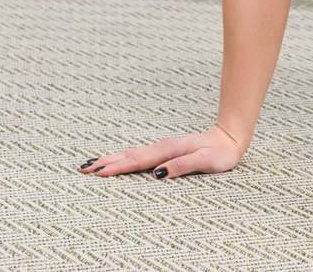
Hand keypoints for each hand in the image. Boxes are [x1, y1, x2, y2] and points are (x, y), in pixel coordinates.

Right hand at [78, 123, 244, 179]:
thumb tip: (158, 174)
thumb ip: (182, 166)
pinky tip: (117, 160)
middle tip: (83, 169)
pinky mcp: (165, 150)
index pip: (138, 161)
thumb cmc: (220, 153)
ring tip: (91, 164)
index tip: (98, 173)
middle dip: (106, 162)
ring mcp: (162, 147)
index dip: (117, 168)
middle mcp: (162, 147)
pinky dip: (123, 158)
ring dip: (111, 159)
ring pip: (131, 154)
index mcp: (168, 151)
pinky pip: (138, 155)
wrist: (229, 137)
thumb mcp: (205, 161)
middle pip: (129, 156)